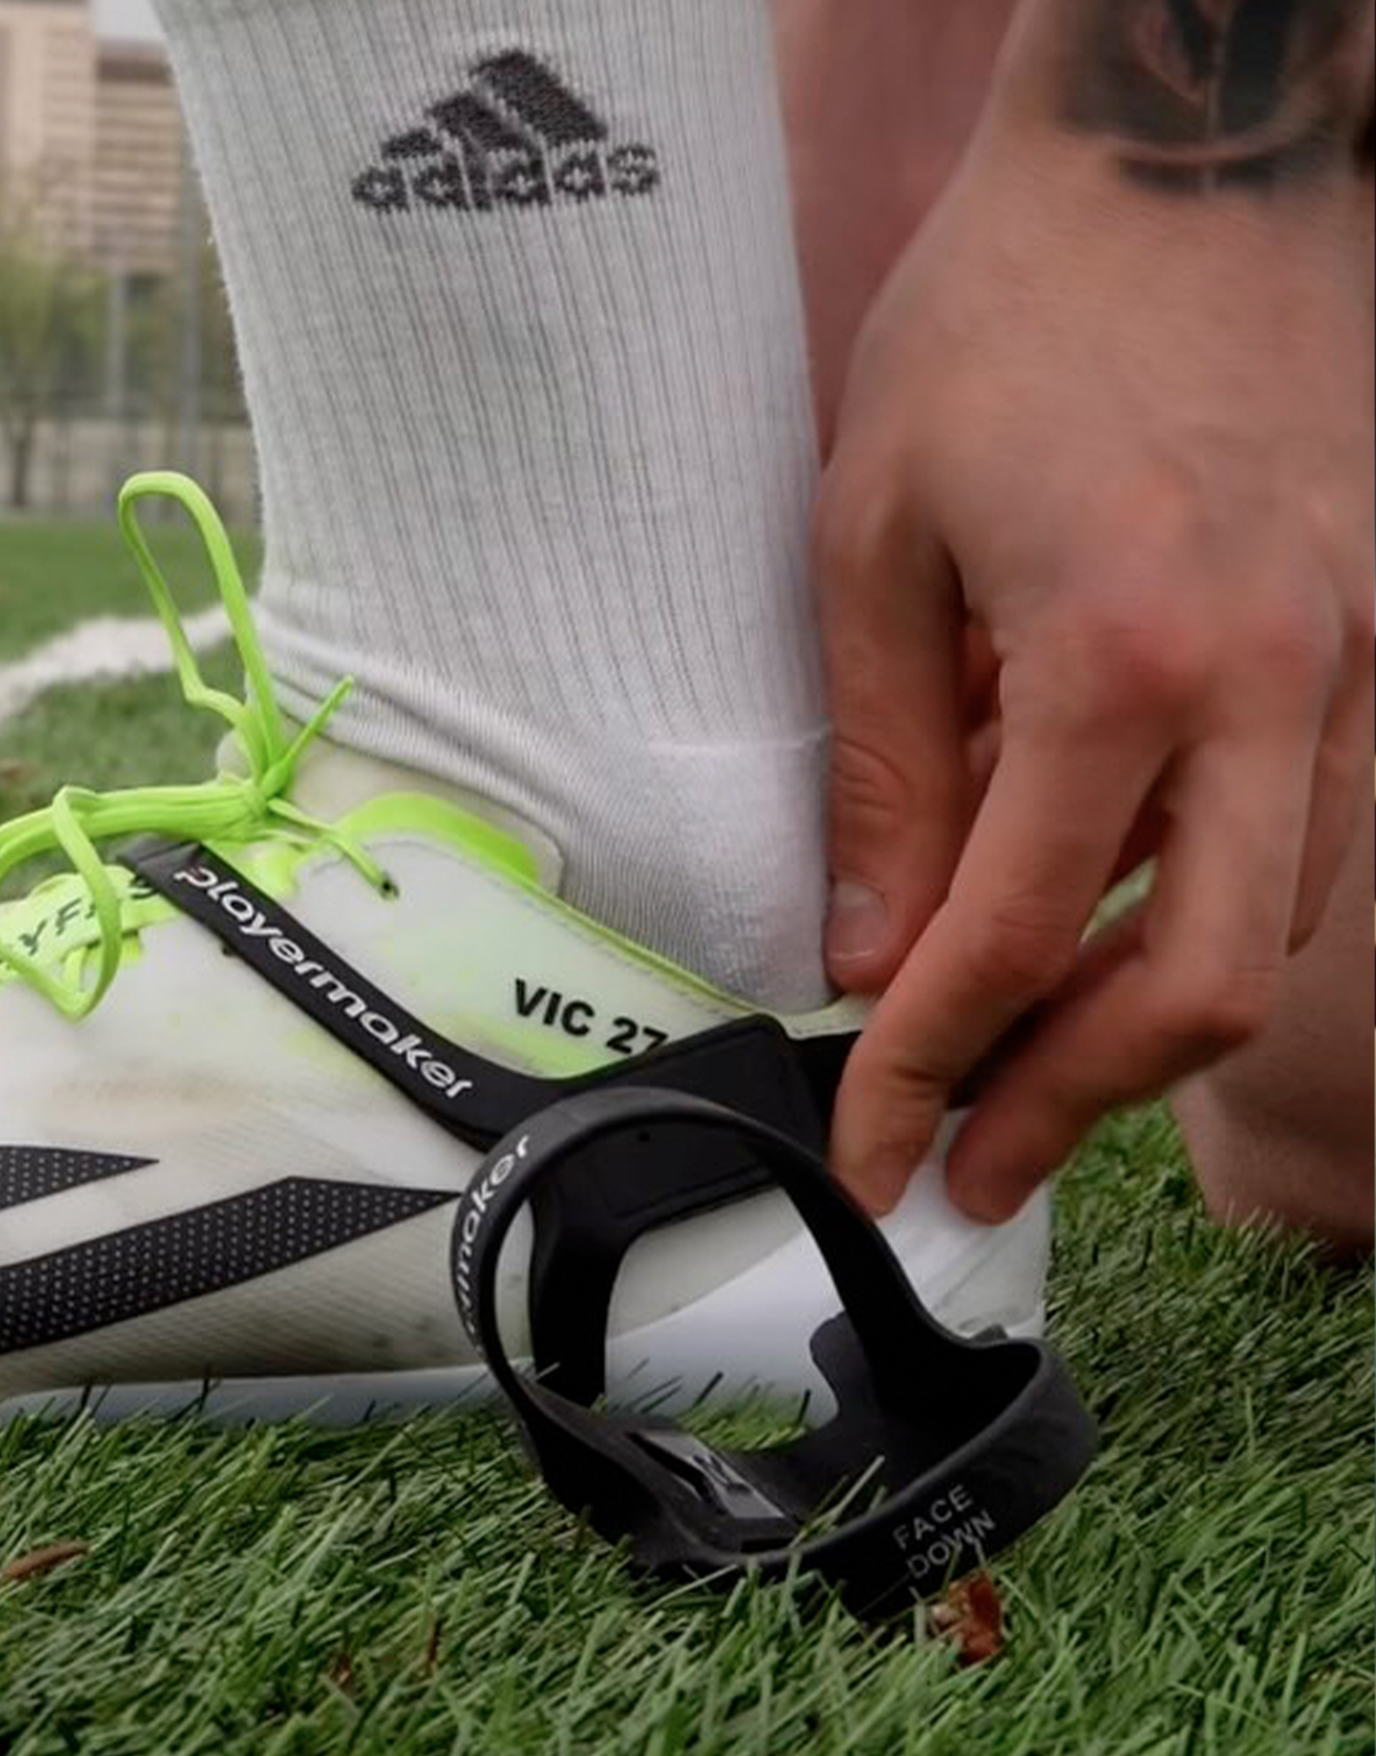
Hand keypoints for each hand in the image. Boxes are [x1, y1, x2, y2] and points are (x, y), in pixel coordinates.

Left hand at [817, 122, 1373, 1223]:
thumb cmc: (1006, 320)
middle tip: (967, 1162)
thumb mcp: (877, 541)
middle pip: (1203, 986)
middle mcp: (1271, 683)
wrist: (1187, 151)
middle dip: (1072, 1100)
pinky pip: (1292, 835)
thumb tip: (871, 947)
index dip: (932, 1064)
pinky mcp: (1366, 640)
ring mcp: (1347, 664)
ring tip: (1015, 1072)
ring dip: (1138, 1026)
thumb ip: (884, 766)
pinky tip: (1093, 930)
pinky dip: (1190, 913)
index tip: (872, 1148)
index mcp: (1125, 657)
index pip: (1019, 935)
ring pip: (1272, 927)